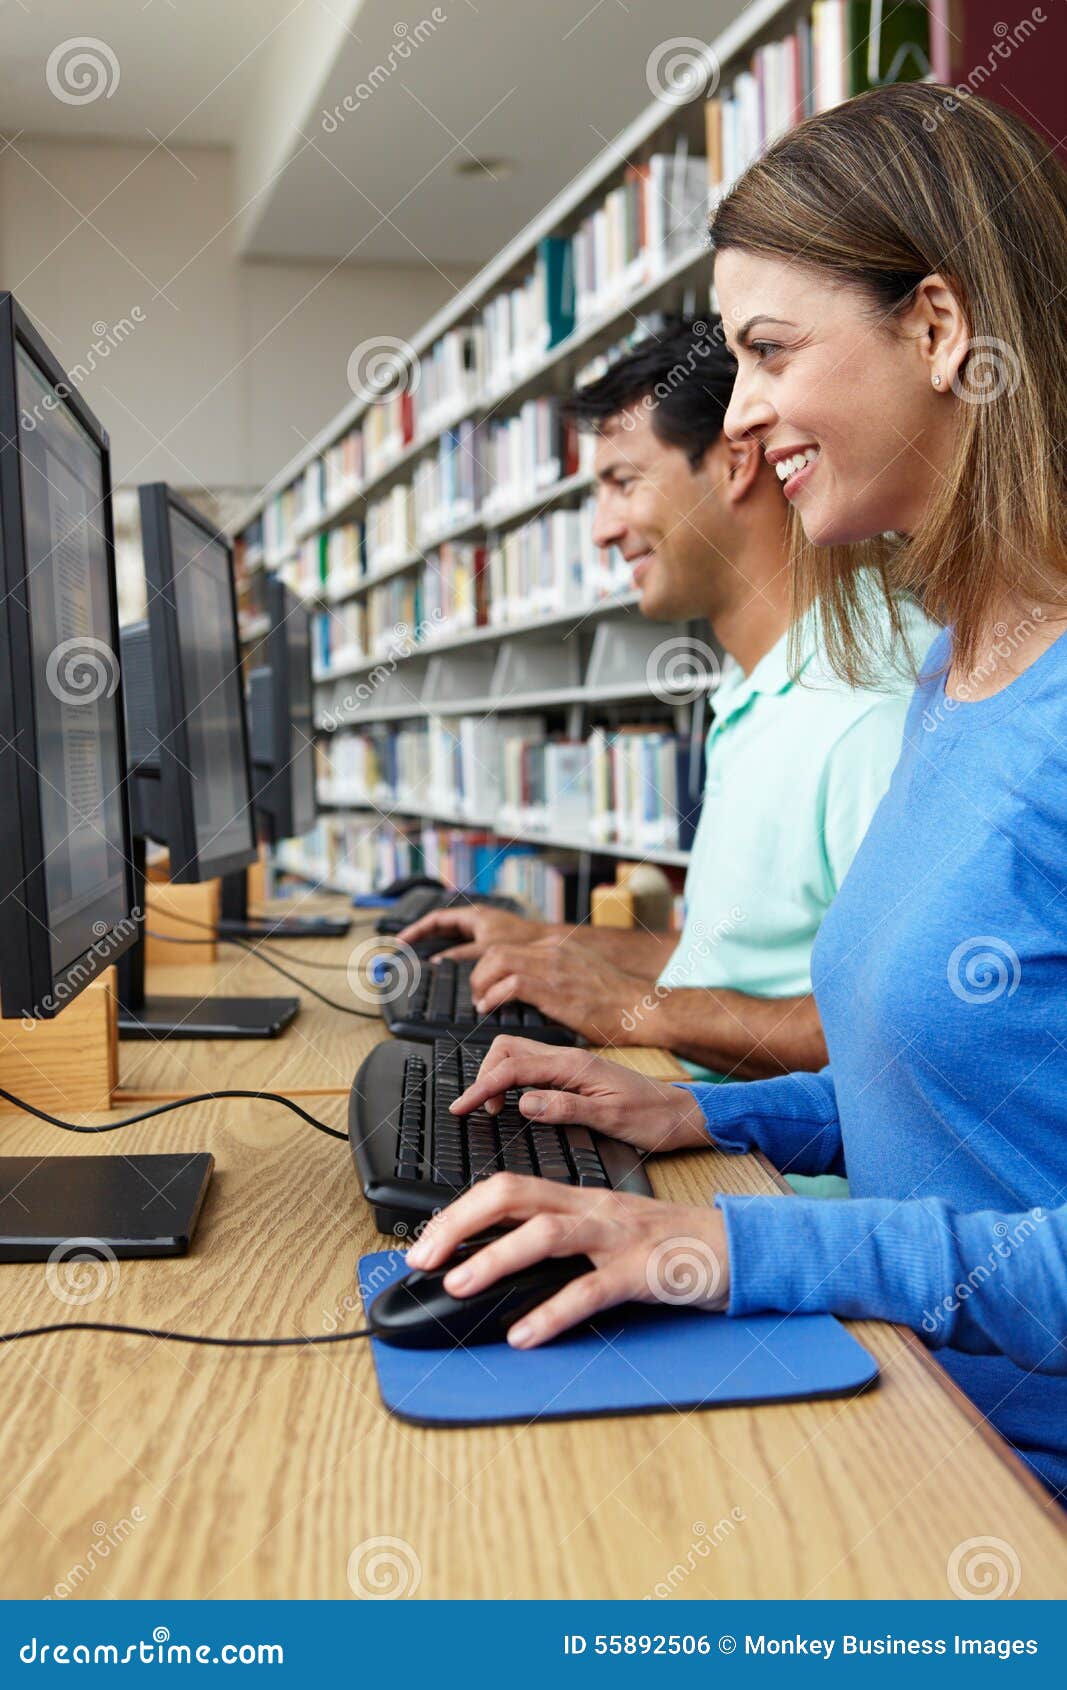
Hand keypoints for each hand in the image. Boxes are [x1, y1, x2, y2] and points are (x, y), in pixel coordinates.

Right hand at [396, 904, 548, 960]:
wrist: (549, 944)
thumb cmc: (521, 940)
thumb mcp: (485, 948)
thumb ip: (460, 954)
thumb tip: (437, 962)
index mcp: (472, 916)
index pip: (436, 919)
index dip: (416, 930)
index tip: (401, 941)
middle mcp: (476, 922)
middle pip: (441, 929)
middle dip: (423, 940)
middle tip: (405, 953)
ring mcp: (483, 933)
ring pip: (453, 941)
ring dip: (438, 950)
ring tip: (421, 964)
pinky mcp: (491, 945)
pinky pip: (465, 950)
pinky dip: (454, 958)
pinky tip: (451, 972)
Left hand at [405, 1173, 729, 1347]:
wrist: (736, 1247)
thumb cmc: (667, 1246)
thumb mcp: (605, 1236)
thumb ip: (561, 1244)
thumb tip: (500, 1270)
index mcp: (577, 1199)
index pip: (505, 1189)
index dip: (458, 1212)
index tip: (423, 1243)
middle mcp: (590, 1209)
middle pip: (513, 1194)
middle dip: (460, 1222)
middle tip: (422, 1257)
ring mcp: (617, 1237)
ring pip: (547, 1232)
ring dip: (496, 1257)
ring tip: (459, 1285)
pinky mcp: (643, 1271)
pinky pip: (592, 1289)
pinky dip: (553, 1312)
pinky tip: (525, 1334)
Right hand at [450, 1035, 709, 1153]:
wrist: (683, 1114)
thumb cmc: (653, 1119)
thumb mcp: (611, 1119)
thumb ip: (565, 1109)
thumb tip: (523, 1103)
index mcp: (575, 1065)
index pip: (513, 1068)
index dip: (482, 1087)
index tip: (461, 1108)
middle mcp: (570, 1057)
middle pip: (507, 1049)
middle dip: (484, 1075)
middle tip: (480, 1110)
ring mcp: (572, 1062)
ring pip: (517, 1053)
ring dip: (496, 1075)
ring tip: (493, 1108)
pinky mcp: (575, 1072)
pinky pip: (532, 1065)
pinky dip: (512, 1077)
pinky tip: (513, 1099)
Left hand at [470, 937, 645, 1042]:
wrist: (641, 1009)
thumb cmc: (614, 1002)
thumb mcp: (581, 973)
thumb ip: (556, 972)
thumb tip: (528, 988)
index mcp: (558, 945)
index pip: (509, 945)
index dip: (489, 967)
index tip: (485, 986)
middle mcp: (553, 949)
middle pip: (496, 950)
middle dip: (479, 974)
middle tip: (478, 996)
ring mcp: (554, 967)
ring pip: (497, 961)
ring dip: (481, 984)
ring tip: (481, 1004)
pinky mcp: (555, 989)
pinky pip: (511, 985)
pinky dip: (493, 996)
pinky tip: (490, 1009)